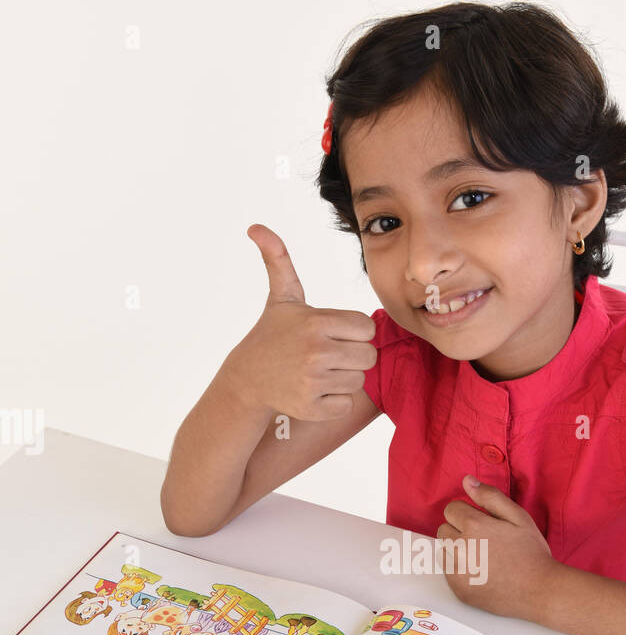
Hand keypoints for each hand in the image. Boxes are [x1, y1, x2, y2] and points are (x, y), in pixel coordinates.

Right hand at [222, 224, 377, 419]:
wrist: (247, 378)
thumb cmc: (272, 335)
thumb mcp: (280, 296)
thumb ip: (278, 259)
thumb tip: (256, 226)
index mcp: (316, 322)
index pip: (366, 329)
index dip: (354, 332)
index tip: (334, 334)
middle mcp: (315, 351)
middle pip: (368, 357)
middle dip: (352, 356)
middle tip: (328, 355)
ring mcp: (313, 382)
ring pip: (358, 381)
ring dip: (343, 379)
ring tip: (318, 372)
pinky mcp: (311, 407)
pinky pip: (345, 404)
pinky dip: (333, 401)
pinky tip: (314, 391)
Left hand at [436, 476, 558, 617]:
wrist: (539, 591)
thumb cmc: (532, 553)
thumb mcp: (518, 517)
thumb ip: (490, 497)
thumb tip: (467, 481)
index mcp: (474, 525)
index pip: (451, 509)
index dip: (467, 514)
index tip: (482, 524)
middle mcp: (461, 547)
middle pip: (444, 529)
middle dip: (459, 531)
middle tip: (484, 541)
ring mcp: (457, 570)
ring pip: (444, 550)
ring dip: (457, 550)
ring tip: (482, 557)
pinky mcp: (458, 589)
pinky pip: (447, 571)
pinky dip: (459, 570)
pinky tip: (480, 572)